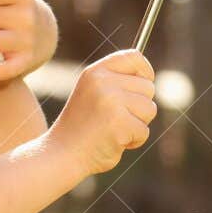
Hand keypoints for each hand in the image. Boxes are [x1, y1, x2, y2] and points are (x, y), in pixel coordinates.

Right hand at [49, 49, 156, 176]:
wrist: (62, 154)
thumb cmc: (82, 128)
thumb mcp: (93, 94)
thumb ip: (116, 83)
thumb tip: (149, 78)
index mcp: (96, 72)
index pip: (134, 57)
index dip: (145, 72)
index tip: (143, 85)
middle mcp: (103, 82)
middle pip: (148, 87)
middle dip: (140, 107)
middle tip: (118, 119)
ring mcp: (111, 101)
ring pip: (149, 109)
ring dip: (138, 124)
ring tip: (114, 130)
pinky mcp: (119, 123)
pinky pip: (144, 131)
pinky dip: (134, 141)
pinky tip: (114, 143)